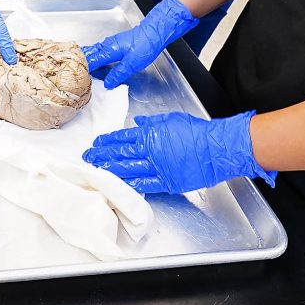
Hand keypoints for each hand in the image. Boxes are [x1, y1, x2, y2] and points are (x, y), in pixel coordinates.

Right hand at [82, 0, 197, 88]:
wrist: (155, 31)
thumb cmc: (146, 45)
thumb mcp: (133, 64)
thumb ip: (118, 74)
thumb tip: (107, 84)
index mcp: (109, 51)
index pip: (90, 62)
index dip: (82, 69)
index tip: (73, 76)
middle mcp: (107, 45)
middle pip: (88, 54)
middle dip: (78, 61)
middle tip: (68, 69)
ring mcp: (110, 43)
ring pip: (92, 52)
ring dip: (85, 58)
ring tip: (76, 65)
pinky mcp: (115, 44)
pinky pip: (98, 51)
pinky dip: (92, 56)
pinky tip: (93, 61)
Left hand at [83, 110, 275, 193]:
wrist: (217, 148)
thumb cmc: (197, 132)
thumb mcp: (172, 119)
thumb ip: (152, 123)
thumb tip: (136, 124)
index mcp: (151, 133)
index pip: (123, 137)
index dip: (108, 141)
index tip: (96, 143)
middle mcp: (151, 150)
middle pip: (121, 153)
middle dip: (102, 155)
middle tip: (88, 157)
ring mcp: (158, 167)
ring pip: (128, 169)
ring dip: (110, 169)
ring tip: (96, 170)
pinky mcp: (167, 182)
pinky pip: (145, 184)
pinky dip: (131, 184)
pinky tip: (118, 185)